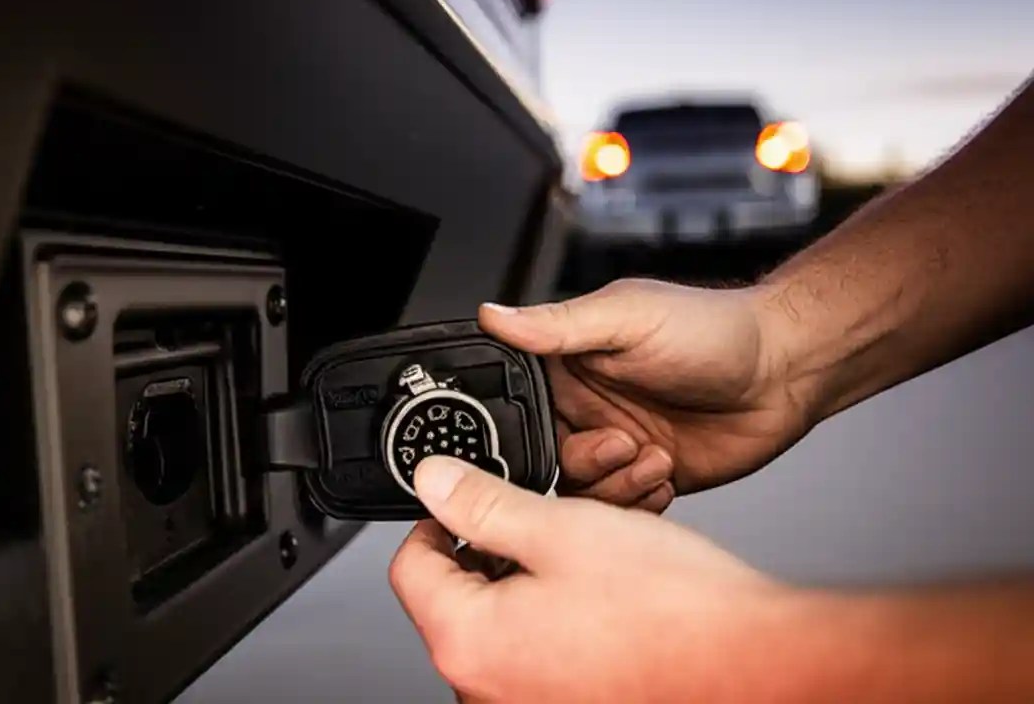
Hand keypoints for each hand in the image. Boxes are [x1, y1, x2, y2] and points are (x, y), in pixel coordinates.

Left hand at [389, 456, 793, 702]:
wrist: (757, 668)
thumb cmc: (674, 612)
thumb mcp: (560, 528)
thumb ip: (481, 503)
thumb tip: (432, 483)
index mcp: (468, 642)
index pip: (411, 567)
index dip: (436, 517)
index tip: (465, 496)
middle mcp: (487, 689)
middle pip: (459, 598)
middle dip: (495, 547)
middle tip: (539, 515)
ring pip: (507, 621)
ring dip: (535, 577)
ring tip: (587, 547)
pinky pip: (542, 652)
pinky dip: (561, 614)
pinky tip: (604, 589)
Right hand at [479, 279, 811, 511]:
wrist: (785, 370)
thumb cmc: (714, 329)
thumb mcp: (627, 318)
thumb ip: (557, 325)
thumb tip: (493, 315)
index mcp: (567, 366)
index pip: (515, 405)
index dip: (521, 426)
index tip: (541, 433)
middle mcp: (584, 408)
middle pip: (541, 459)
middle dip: (578, 461)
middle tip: (616, 442)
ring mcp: (614, 446)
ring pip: (578, 492)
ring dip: (612, 483)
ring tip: (651, 455)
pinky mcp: (645, 478)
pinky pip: (619, 510)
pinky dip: (637, 502)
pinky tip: (665, 474)